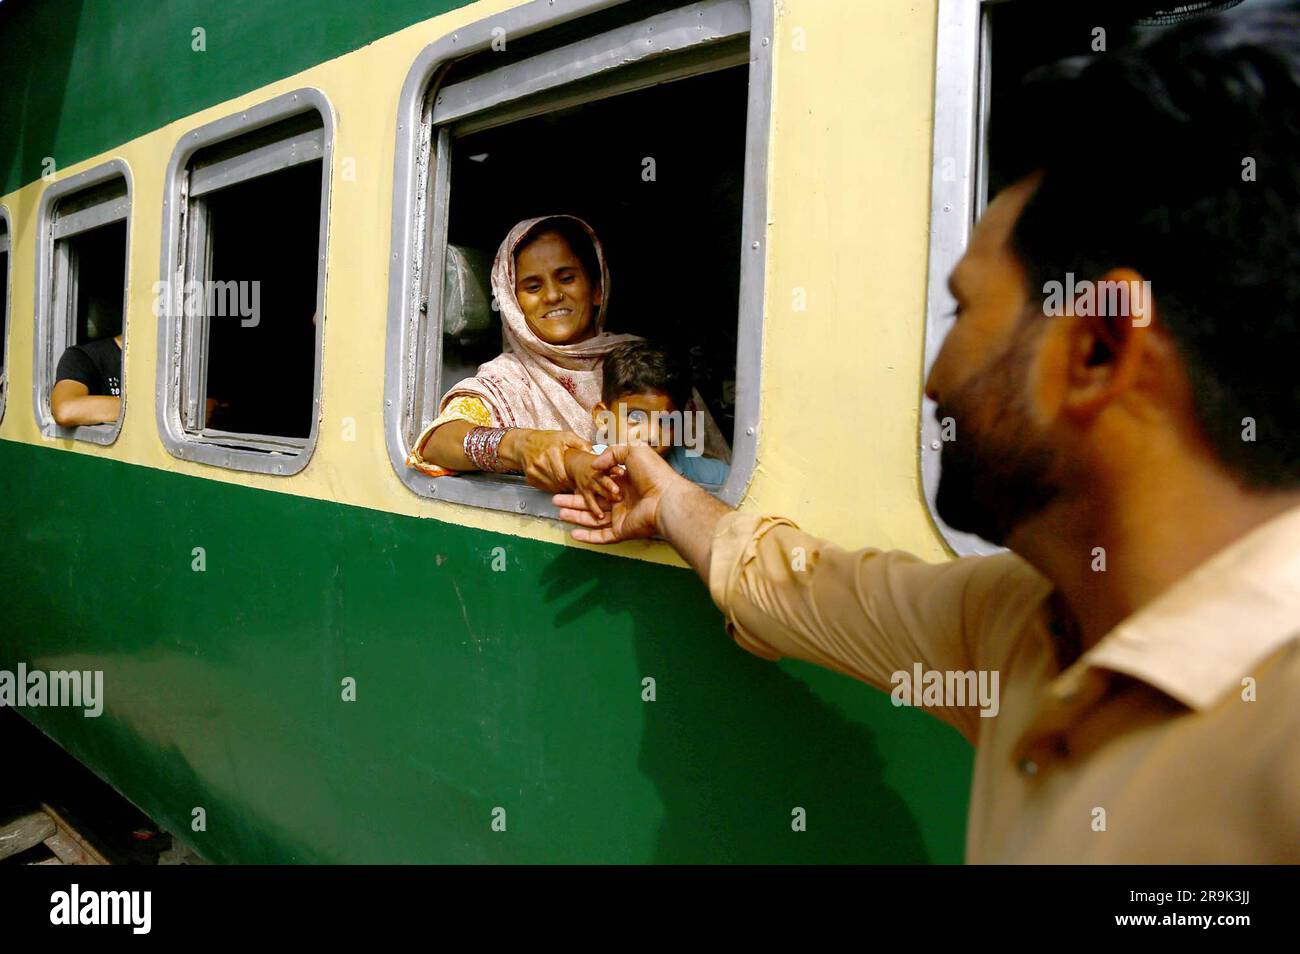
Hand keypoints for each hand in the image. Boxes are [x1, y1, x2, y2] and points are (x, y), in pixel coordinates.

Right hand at [505, 429, 591, 492]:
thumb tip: (594, 453)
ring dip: (562, 487)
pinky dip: (553, 487)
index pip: (563, 475)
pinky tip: (557, 481)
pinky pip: (545, 487)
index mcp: (551, 452)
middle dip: (569, 485)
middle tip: (576, 483)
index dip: (573, 480)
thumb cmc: (547, 440)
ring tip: (568, 482)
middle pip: (558, 482)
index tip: (579, 480)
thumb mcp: (566, 436)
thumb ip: (581, 444)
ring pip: (552, 487)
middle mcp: (540, 462)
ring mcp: (534, 471)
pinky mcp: (530, 478)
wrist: (524, 444)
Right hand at [551, 443, 681, 543]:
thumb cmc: (654, 474)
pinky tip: (573, 534)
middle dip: (573, 501)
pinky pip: (602, 536)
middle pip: (592, 502)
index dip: (584, 484)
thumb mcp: (633, 451)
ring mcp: (622, 517)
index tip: (569, 482)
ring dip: (576, 517)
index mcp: (625, 482)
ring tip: (559, 513)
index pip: (599, 484)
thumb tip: (595, 466)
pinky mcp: (622, 531)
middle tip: (556, 500)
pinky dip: (587, 536)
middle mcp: (622, 500)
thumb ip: (612, 454)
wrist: (665, 498)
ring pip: (594, 519)